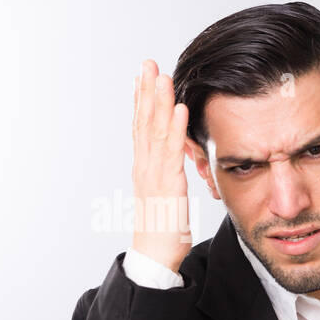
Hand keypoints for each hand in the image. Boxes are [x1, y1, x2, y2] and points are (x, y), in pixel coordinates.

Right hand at [132, 59, 192, 271]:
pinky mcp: (166, 184)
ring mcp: (153, 174)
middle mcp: (145, 166)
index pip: (141, 127)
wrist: (156, 257)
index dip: (142, 101)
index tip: (143, 77)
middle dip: (146, 90)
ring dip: (158, 101)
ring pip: (154, 130)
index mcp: (145, 168)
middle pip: (143, 122)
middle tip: (147, 63)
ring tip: (161, 75)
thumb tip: (173, 165)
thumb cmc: (164, 231)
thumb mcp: (167, 197)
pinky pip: (170, 151)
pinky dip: (174, 127)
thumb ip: (168, 178)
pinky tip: (178, 108)